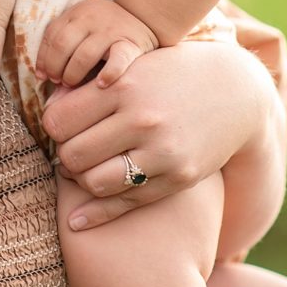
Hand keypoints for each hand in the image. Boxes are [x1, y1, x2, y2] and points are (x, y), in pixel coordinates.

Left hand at [36, 0, 157, 87]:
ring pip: (84, 55)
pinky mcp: (131, 44)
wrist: (147, 17)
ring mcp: (112, 30)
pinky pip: (117, 60)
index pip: (51, 36)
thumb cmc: (107, 32)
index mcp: (77, 13)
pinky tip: (101, 85)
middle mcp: (92, 18)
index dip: (43, 58)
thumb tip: (42, 77)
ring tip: (73, 84)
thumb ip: (65, 46)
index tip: (44, 76)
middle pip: (62, 44)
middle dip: (55, 67)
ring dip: (73, 73)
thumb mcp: (84, 29)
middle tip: (58, 82)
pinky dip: (108, 74)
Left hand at [42, 40, 277, 228]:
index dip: (54, 125)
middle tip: (75, 149)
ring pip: (93, 182)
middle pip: (72, 153)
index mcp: (124, 85)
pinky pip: (125, 203)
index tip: (63, 125)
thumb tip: (48, 110)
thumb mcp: (135, 66)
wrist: (238, 92)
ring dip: (82, 180)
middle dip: (66, 154)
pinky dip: (95, 214)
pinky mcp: (178, 177)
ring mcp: (162, 151)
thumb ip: (92, 85)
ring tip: (87, 168)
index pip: (59, 120)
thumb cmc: (173, 74)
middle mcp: (142, 118)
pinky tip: (77, 220)